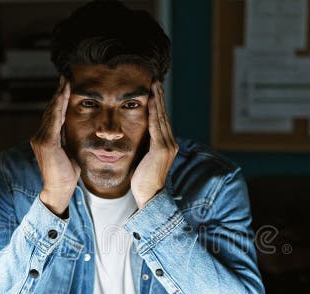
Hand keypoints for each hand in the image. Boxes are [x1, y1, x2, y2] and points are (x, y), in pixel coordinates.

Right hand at [31, 76, 80, 215]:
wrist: (59, 190)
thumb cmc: (66, 174)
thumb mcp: (68, 152)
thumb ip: (67, 139)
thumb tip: (73, 129)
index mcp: (46, 138)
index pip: (53, 115)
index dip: (59, 100)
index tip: (65, 87)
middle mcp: (40, 135)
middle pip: (50, 110)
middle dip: (59, 94)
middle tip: (65, 78)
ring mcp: (41, 139)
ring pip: (51, 112)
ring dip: (59, 96)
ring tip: (65, 83)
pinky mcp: (47, 143)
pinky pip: (54, 120)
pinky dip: (59, 107)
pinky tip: (63, 97)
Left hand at [131, 81, 177, 208]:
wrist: (149, 196)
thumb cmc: (143, 180)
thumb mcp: (145, 159)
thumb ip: (145, 146)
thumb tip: (140, 137)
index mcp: (167, 144)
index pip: (161, 119)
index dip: (158, 103)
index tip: (154, 89)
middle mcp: (170, 142)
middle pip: (163, 114)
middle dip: (159, 96)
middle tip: (155, 80)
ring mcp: (167, 145)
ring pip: (161, 117)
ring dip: (157, 100)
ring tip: (153, 85)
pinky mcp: (160, 149)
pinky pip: (156, 126)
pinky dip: (153, 112)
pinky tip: (150, 102)